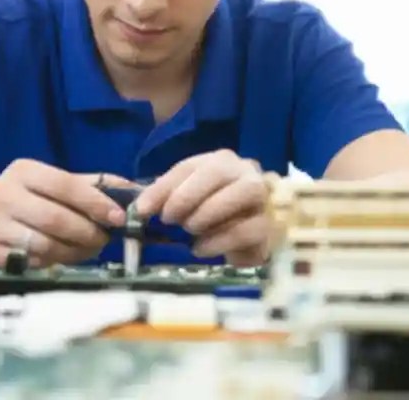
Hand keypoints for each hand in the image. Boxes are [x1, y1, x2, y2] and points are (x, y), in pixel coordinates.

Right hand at [0, 159, 128, 268]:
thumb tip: (129, 188)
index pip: (65, 185)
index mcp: (23, 172)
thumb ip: (84, 183)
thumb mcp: (42, 180)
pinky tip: (66, 257)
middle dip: (88, 232)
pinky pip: (34, 263)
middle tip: (104, 238)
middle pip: (56, 219)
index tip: (117, 217)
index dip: (95, 202)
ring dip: (76, 251)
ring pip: (46, 245)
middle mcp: (5, 196)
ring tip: (90, 249)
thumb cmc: (16, 196)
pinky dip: (57, 262)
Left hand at [134, 150, 269, 266]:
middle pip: (218, 170)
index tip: (143, 210)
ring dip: (209, 212)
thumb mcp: (187, 204)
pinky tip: (201, 248)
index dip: (163, 187)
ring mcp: (263, 196)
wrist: (247, 241)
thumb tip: (138, 209)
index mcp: (220, 161)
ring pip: (244, 192)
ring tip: (189, 230)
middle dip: (187, 195)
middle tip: (169, 219)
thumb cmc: (213, 218)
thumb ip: (165, 200)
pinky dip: (220, 239)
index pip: (189, 167)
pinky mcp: (270, 225)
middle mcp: (245, 171)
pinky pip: (249, 228)